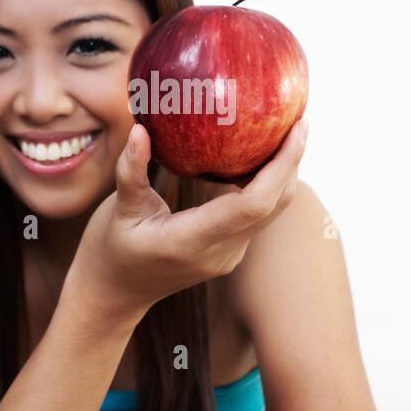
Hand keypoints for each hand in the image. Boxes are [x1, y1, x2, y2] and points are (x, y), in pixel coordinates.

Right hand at [65, 117, 307, 320]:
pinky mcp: (231, 250)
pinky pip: (259, 214)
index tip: (296, 128)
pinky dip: (268, 184)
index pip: (254, 203)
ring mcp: (229, 255)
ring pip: (272, 211)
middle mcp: (221, 252)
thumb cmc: (111, 251)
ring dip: (285, 172)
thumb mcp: (118, 211)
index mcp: (193, 242)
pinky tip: (262, 153)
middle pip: (274, 205)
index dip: (282, 166)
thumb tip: (141, 129)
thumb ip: (131, 172)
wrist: (115, 294)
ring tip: (286, 129)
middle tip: (298, 117)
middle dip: (292, 161)